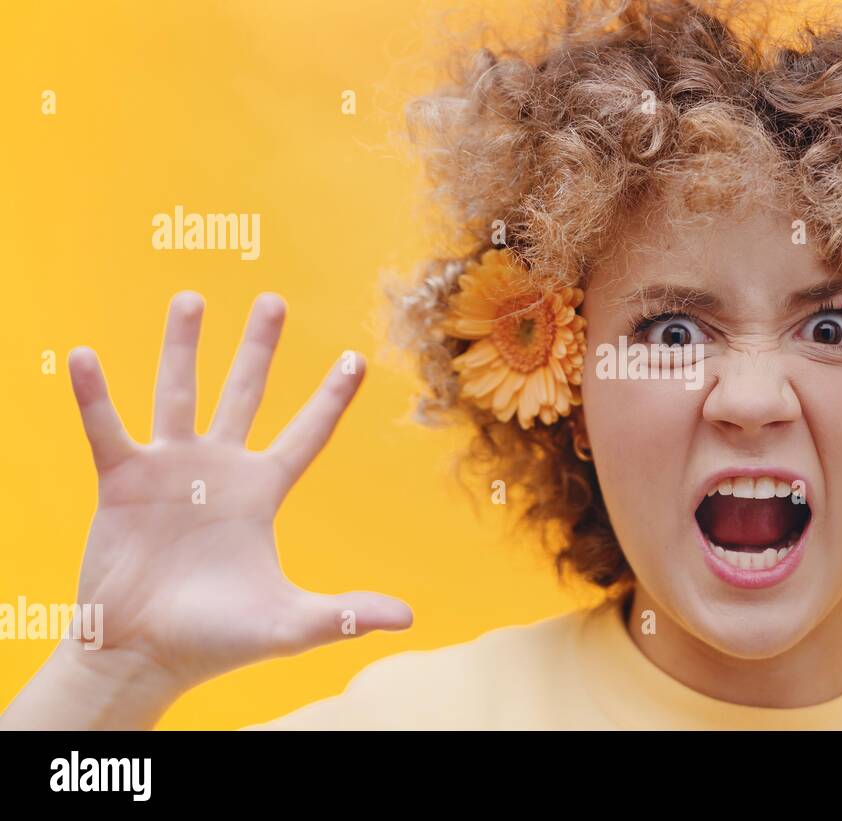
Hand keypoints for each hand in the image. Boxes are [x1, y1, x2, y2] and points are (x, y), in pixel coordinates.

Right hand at [64, 292, 411, 692]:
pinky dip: (94, 395)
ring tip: (190, 297)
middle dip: (258, 348)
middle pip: (245, 393)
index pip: (306, 433)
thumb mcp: (290, 623)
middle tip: (274, 300)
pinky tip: (85, 357)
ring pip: (177, 393)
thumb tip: (408, 619)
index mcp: (262, 492)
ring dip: (181, 347)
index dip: (330, 398)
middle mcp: (219, 470)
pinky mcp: (121, 482)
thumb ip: (344, 615)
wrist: (143, 655)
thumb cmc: (216, 641)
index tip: (356, 357)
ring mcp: (169, 470)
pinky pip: (105, 428)